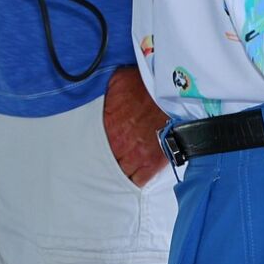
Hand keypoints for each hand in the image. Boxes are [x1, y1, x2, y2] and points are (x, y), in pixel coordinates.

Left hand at [101, 66, 169, 186]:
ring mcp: (136, 156)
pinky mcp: (152, 163)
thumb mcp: (116, 83)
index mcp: (107, 127)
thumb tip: (96, 92)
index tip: (95, 149)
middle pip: (107, 161)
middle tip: (106, 161)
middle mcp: (118, 144)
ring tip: (120, 170)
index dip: (95, 149)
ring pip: (121, 173)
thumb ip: (105, 95)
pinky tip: (134, 177)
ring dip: (120, 171)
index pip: (94, 146)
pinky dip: (136, 180)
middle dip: (106, 161)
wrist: (169, 94)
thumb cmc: (145, 85)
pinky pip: (139, 180)